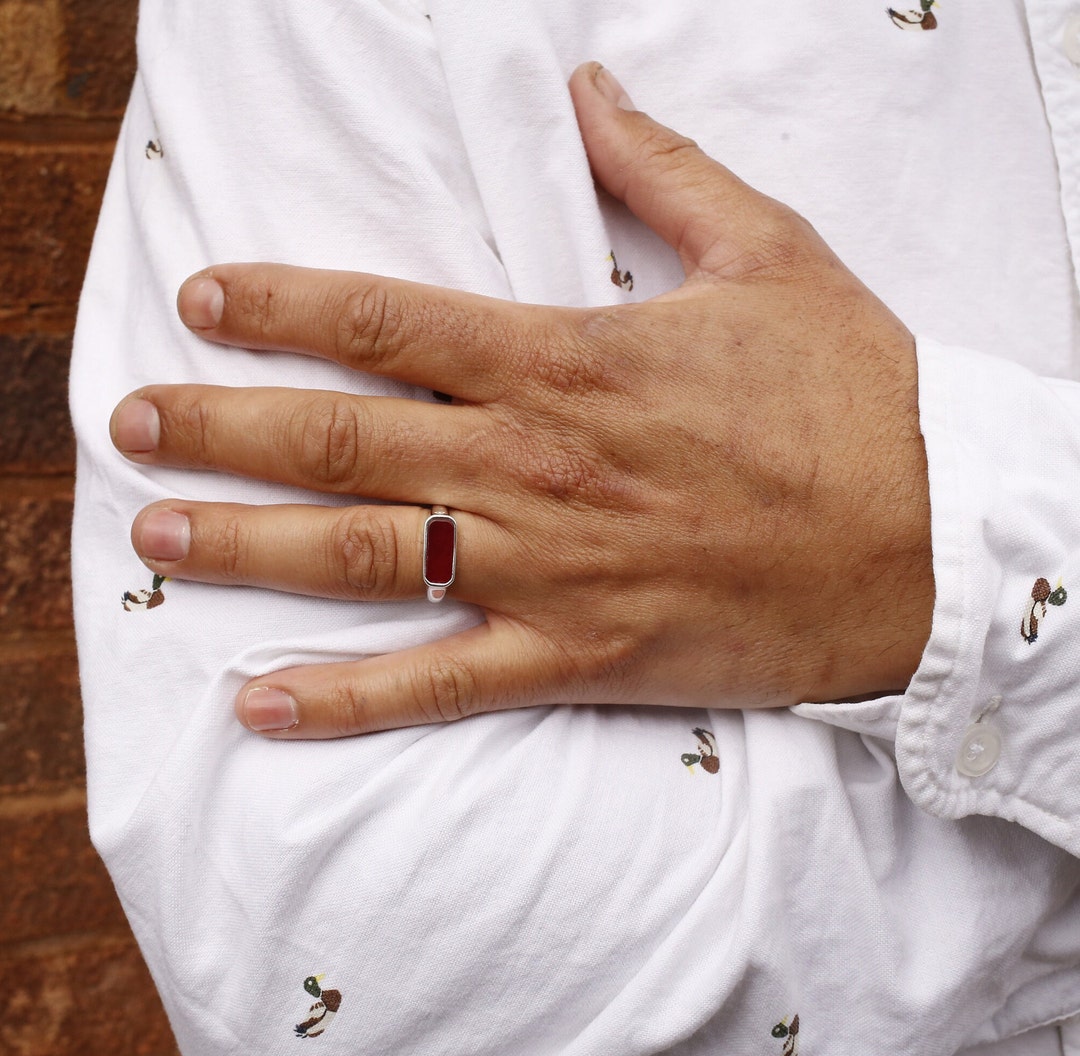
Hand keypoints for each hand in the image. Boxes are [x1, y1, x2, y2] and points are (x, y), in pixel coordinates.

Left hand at [110, 62, 932, 737]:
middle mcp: (535, 464)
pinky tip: (263, 705)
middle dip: (222, 427)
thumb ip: (663, 172)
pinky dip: (347, 701)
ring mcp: (549, 568)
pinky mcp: (581, 654)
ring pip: (366, 558)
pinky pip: (441, 684)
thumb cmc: (856, 398)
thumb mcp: (772, 253)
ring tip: (154, 537)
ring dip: (248, 547)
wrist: (933, 541)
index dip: (280, 306)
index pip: (386, 319)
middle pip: (343, 440)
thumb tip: (588, 92)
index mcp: (570, 358)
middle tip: (131, 426)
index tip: (204, 301)